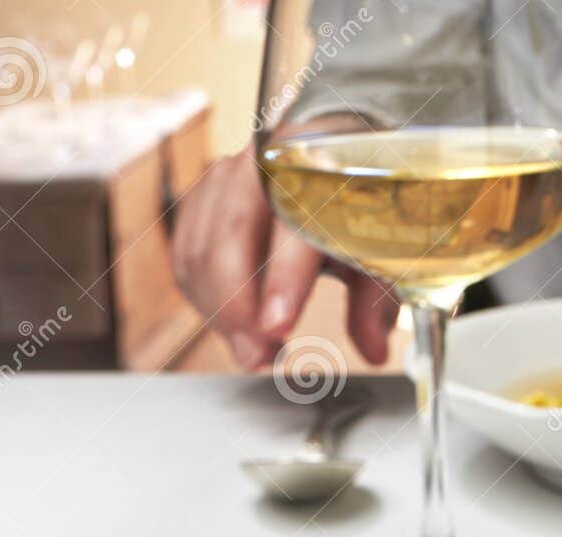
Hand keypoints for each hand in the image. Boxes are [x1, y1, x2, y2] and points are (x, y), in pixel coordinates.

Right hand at [172, 148, 397, 368]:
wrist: (324, 155)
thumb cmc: (351, 205)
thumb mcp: (374, 250)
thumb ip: (373, 301)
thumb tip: (374, 350)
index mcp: (314, 167)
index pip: (291, 224)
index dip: (282, 280)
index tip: (277, 327)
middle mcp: (261, 163)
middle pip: (230, 238)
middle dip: (238, 309)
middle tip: (260, 355)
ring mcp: (224, 178)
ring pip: (201, 252)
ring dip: (220, 312)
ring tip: (257, 349)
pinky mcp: (200, 199)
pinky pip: (186, 257)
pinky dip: (204, 300)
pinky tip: (235, 324)